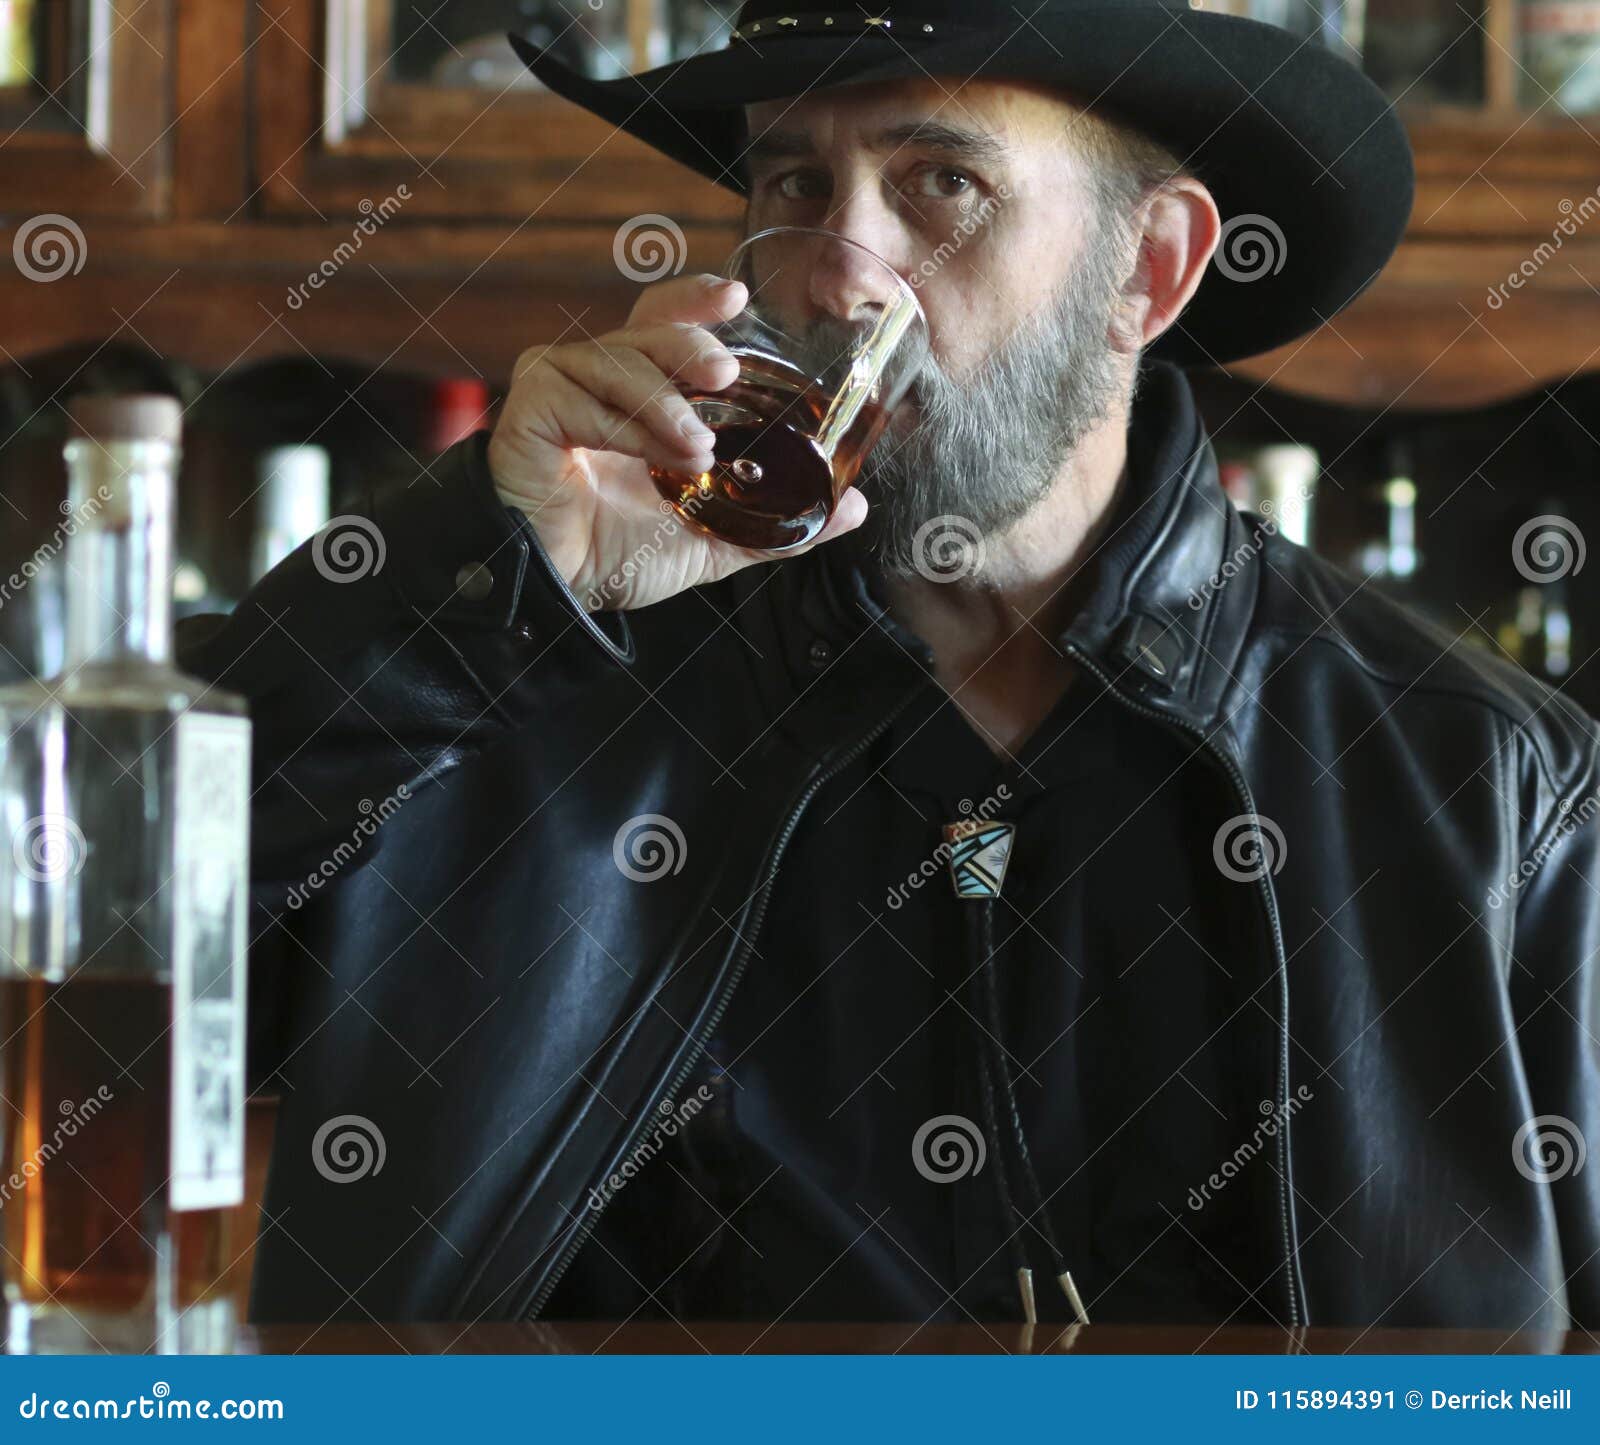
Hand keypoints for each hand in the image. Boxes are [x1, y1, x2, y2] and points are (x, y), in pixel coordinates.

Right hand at [486, 272, 868, 611]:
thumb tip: (853, 508)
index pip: (665, 324)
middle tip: (726, 373)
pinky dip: (622, 424)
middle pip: (646, 329)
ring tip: (695, 450)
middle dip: (689, 344)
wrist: (562, 593)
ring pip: (617, 360)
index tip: (737, 297)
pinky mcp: (530, 410)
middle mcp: (599, 380)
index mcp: (641, 394)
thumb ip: (778, 521)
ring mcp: (560, 388)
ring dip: (663, 402)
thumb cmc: (620, 555)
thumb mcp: (715, 537)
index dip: (696, 302)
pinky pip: (578, 396)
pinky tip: (650, 458)